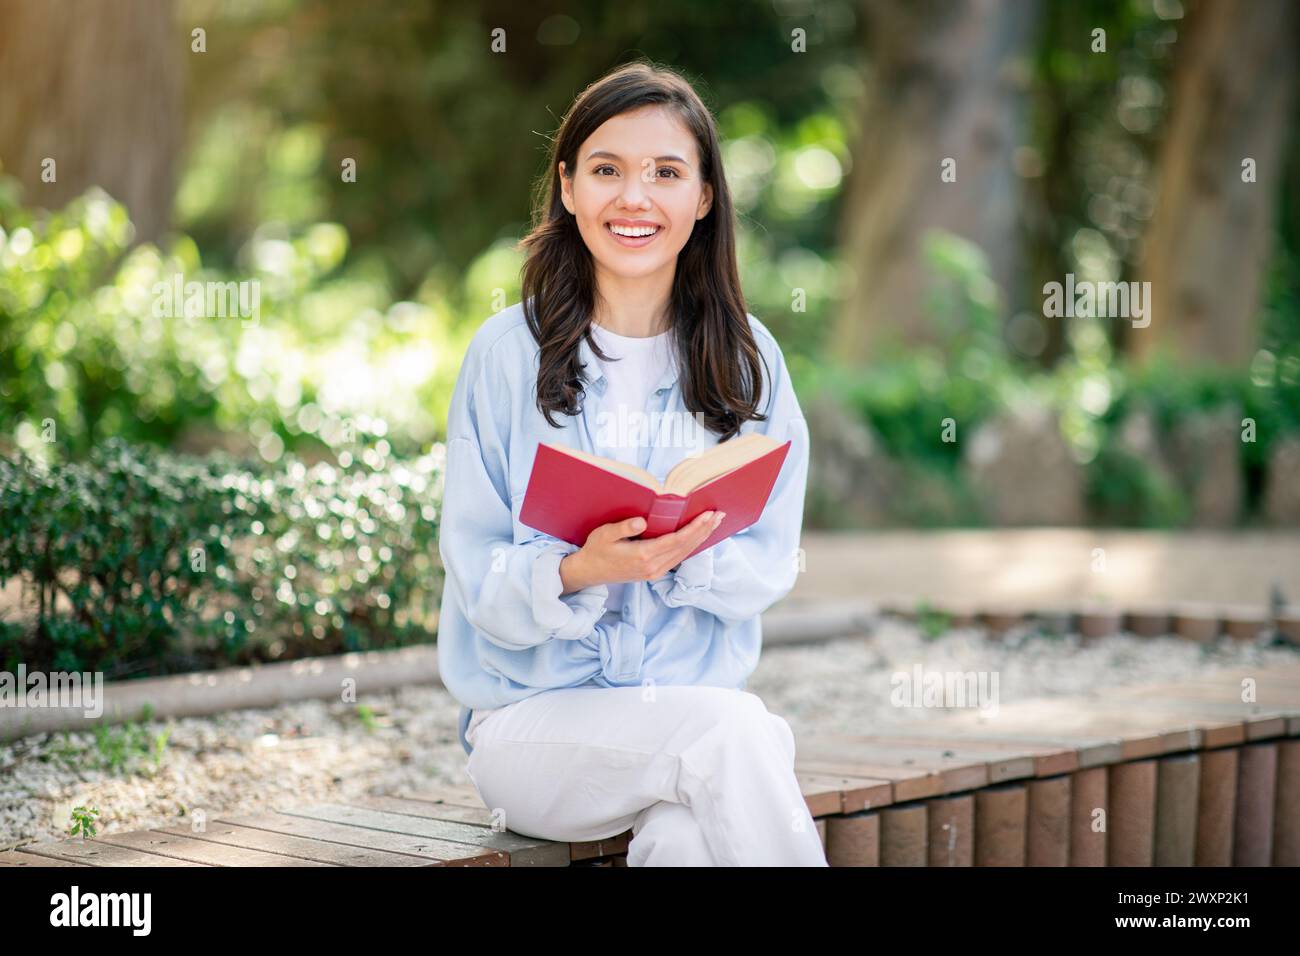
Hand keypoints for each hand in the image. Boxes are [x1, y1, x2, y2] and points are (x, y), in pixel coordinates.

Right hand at [559, 510, 725, 594]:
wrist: (589, 573)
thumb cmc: (596, 550)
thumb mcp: (604, 534)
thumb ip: (624, 527)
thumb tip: (643, 522)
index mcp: (643, 555)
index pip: (677, 540)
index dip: (695, 527)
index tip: (708, 515)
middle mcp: (653, 566)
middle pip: (686, 547)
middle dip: (705, 531)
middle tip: (720, 516)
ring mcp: (655, 572)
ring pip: (684, 554)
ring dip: (701, 538)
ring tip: (714, 524)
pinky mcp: (654, 573)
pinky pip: (678, 558)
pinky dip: (691, 546)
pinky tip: (698, 537)